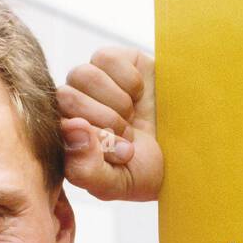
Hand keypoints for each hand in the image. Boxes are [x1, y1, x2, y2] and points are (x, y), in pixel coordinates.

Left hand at [57, 47, 161, 201]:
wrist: (183, 147)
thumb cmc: (144, 168)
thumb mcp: (118, 183)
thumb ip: (85, 170)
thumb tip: (72, 128)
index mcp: (65, 137)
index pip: (58, 126)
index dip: (95, 138)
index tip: (125, 154)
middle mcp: (70, 106)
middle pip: (67, 97)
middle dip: (107, 121)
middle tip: (131, 136)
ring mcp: (88, 81)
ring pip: (84, 75)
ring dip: (117, 101)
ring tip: (133, 117)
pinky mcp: (110, 60)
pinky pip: (105, 58)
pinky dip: (129, 80)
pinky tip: (138, 96)